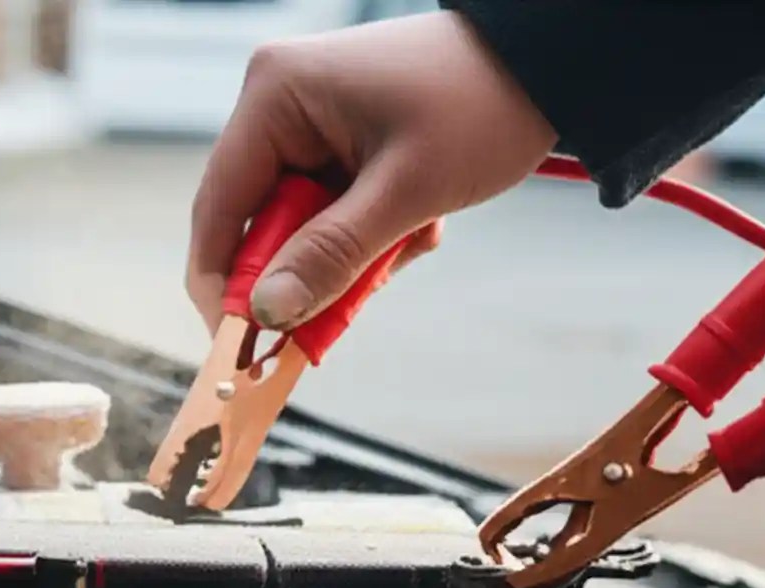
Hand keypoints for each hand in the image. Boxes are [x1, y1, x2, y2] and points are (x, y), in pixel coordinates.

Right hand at [186, 11, 557, 333]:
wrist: (545, 65)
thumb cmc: (480, 105)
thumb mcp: (407, 191)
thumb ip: (331, 255)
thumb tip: (267, 313)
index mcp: (276, 96)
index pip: (219, 206)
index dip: (222, 282)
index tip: (241, 344)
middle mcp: (279, 104)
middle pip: (260, 221)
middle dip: (311, 268)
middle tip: (348, 306)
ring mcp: (310, 121)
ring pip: (301, 225)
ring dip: (353, 253)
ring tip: (413, 240)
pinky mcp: (340, 139)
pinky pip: (332, 212)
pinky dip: (371, 235)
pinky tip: (418, 224)